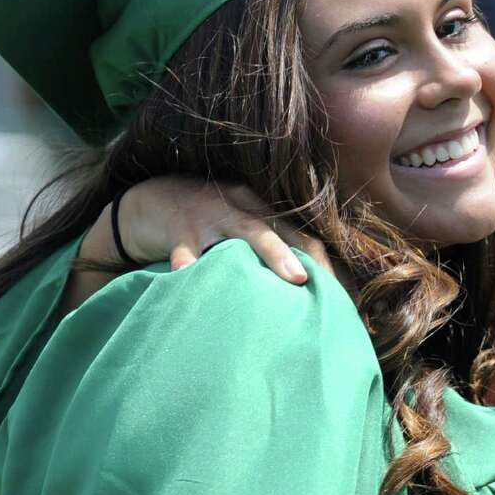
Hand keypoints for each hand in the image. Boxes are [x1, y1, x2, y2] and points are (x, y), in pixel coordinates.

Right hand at [113, 179, 331, 280]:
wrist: (150, 199)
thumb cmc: (207, 225)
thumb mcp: (240, 230)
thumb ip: (269, 254)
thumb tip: (305, 292)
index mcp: (262, 211)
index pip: (303, 235)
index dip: (326, 262)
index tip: (344, 294)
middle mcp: (243, 208)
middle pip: (284, 230)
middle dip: (314, 256)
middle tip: (333, 283)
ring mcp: (212, 216)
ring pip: (247, 232)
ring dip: (275, 252)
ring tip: (294, 277)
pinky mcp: (179, 228)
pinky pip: (186, 249)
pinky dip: (190, 265)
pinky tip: (194, 280)